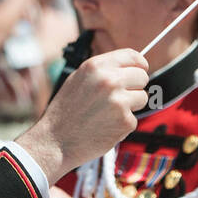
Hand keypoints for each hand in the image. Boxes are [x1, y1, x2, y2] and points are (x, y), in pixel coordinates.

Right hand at [15, 48, 148, 182]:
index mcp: (96, 67)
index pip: (132, 56)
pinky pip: (134, 118)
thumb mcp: (77, 80)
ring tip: (108, 113)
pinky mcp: (125, 121)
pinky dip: (123, 123)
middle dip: (134, 87)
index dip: (139, 64)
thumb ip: (102, 71)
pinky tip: (105, 126)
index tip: (140, 69)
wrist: (55, 141)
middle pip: (142, 77)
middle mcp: (109, 80)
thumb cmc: (64, 112)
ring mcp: (119, 101)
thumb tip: (126, 68)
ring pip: (142, 98)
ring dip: (130, 106)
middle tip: (118, 98)